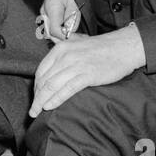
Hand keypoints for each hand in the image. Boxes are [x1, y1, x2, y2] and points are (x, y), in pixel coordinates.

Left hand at [29, 26, 145, 117]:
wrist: (123, 47)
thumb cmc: (101, 48)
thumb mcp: (77, 43)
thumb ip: (64, 50)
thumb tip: (53, 58)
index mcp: (60, 49)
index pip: (41, 71)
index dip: (35, 87)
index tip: (35, 97)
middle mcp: (65, 56)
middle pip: (44, 80)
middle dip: (36, 97)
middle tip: (32, 110)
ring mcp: (75, 65)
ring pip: (52, 86)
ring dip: (42, 101)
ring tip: (36, 112)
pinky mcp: (87, 75)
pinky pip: (66, 89)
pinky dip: (56, 99)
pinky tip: (50, 107)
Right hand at [36, 0, 80, 40]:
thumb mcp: (75, 1)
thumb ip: (72, 18)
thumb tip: (69, 32)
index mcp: (51, 7)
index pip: (55, 31)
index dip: (66, 37)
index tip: (78, 39)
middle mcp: (44, 10)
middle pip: (50, 33)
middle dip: (64, 39)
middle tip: (79, 39)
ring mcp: (44, 11)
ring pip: (50, 30)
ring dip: (62, 35)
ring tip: (76, 35)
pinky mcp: (46, 11)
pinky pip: (51, 24)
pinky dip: (59, 29)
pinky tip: (69, 29)